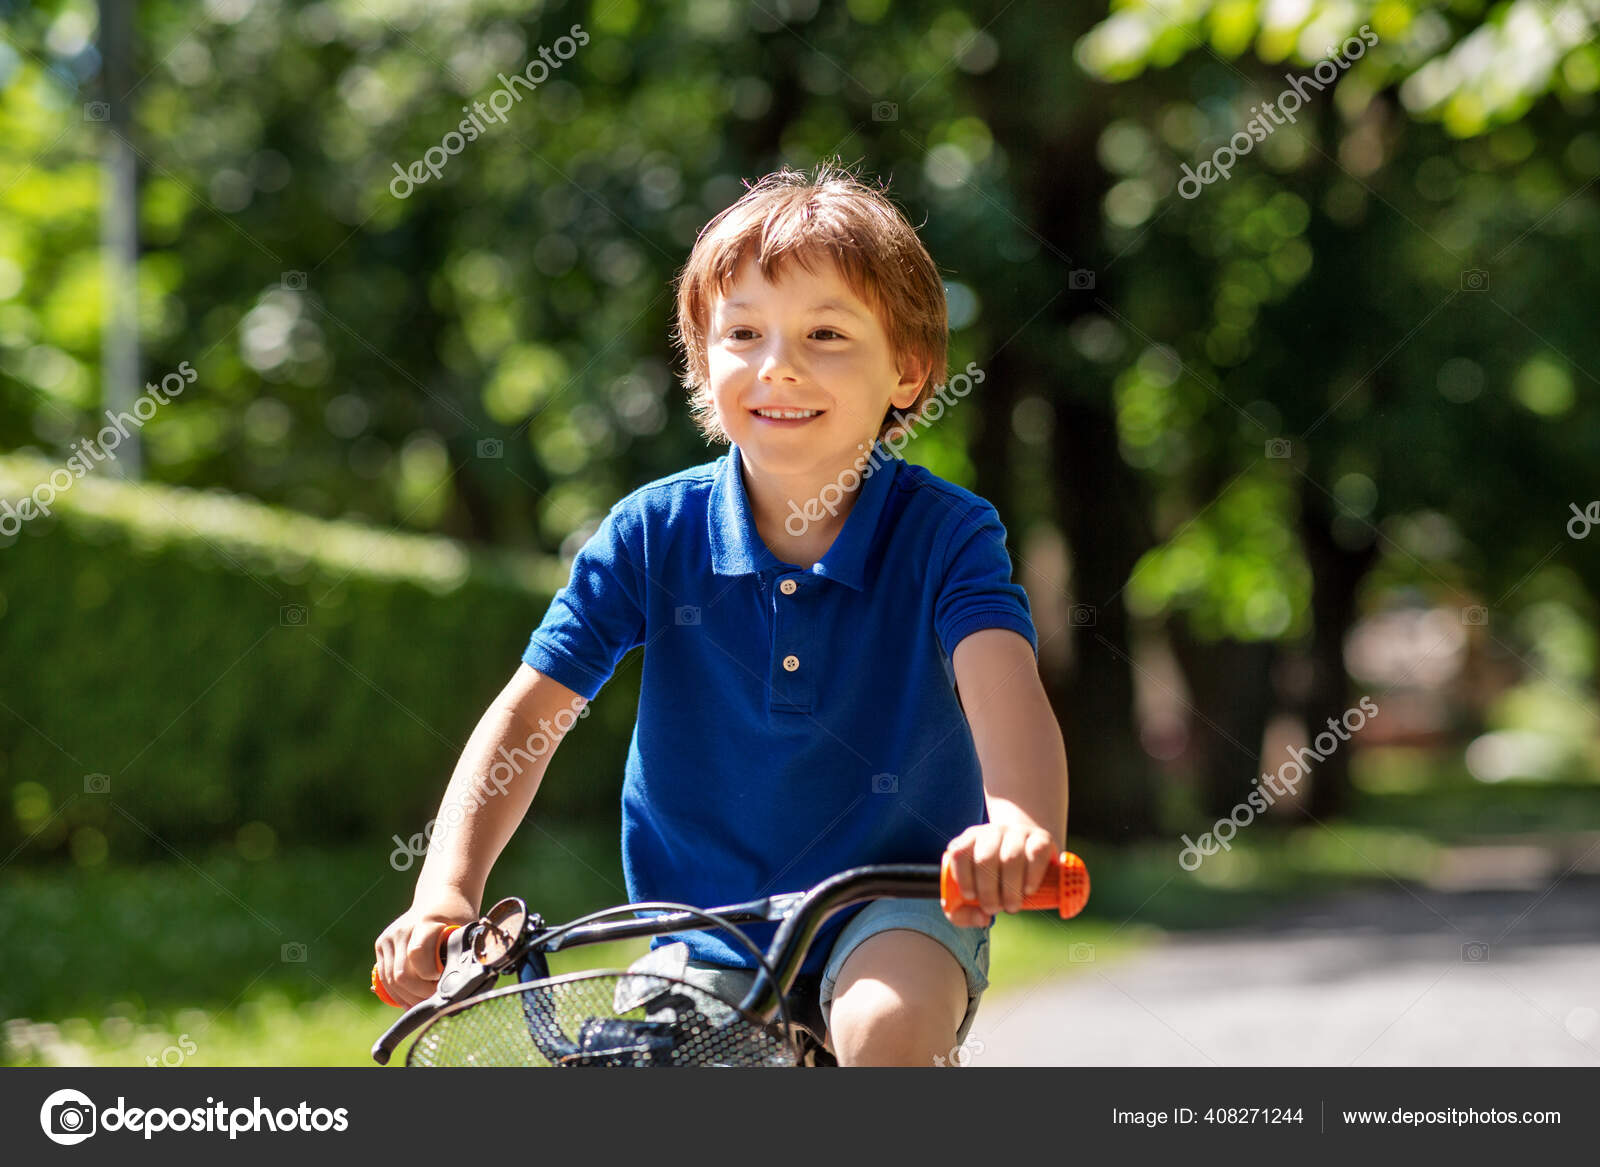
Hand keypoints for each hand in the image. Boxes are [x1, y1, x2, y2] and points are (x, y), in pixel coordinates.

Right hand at [373, 892, 476, 1008]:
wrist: (440, 899)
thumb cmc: (457, 918)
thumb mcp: (466, 932)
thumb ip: (463, 956)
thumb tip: (464, 987)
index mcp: (425, 923)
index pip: (417, 954)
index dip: (430, 975)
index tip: (443, 979)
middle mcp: (403, 929)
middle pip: (401, 974)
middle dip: (418, 994)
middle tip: (435, 998)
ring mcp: (390, 936)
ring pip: (390, 979)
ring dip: (407, 997)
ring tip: (424, 1002)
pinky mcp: (382, 943)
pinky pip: (384, 976)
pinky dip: (396, 993)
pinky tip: (409, 1002)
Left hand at [942, 823, 1057, 927]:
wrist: (1027, 857)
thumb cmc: (994, 881)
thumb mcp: (972, 896)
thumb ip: (963, 913)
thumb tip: (982, 918)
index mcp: (969, 840)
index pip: (959, 853)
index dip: (963, 878)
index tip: (971, 898)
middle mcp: (991, 832)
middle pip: (985, 859)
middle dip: (988, 891)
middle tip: (994, 909)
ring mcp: (1016, 832)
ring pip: (1010, 857)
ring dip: (1010, 889)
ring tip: (1012, 906)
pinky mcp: (1041, 838)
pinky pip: (1035, 854)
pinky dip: (1031, 876)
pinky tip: (1028, 890)